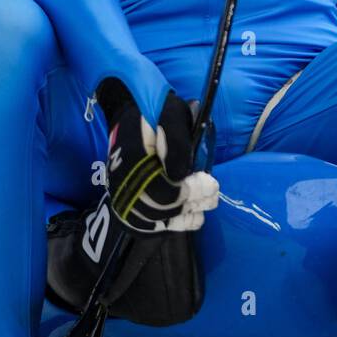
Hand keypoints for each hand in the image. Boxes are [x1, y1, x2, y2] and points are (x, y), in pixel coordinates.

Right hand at [98, 86, 218, 235]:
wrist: (132, 116)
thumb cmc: (155, 113)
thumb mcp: (171, 116)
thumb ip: (176, 143)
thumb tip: (181, 176)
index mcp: (132, 159)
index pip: (161, 189)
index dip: (189, 191)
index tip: (210, 183)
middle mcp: (123, 181)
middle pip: (158, 208)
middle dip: (191, 203)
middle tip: (213, 196)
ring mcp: (123, 193)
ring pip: (153, 219)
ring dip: (184, 216)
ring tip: (206, 206)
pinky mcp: (127, 201)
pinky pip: (145, 223)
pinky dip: (170, 224)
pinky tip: (191, 219)